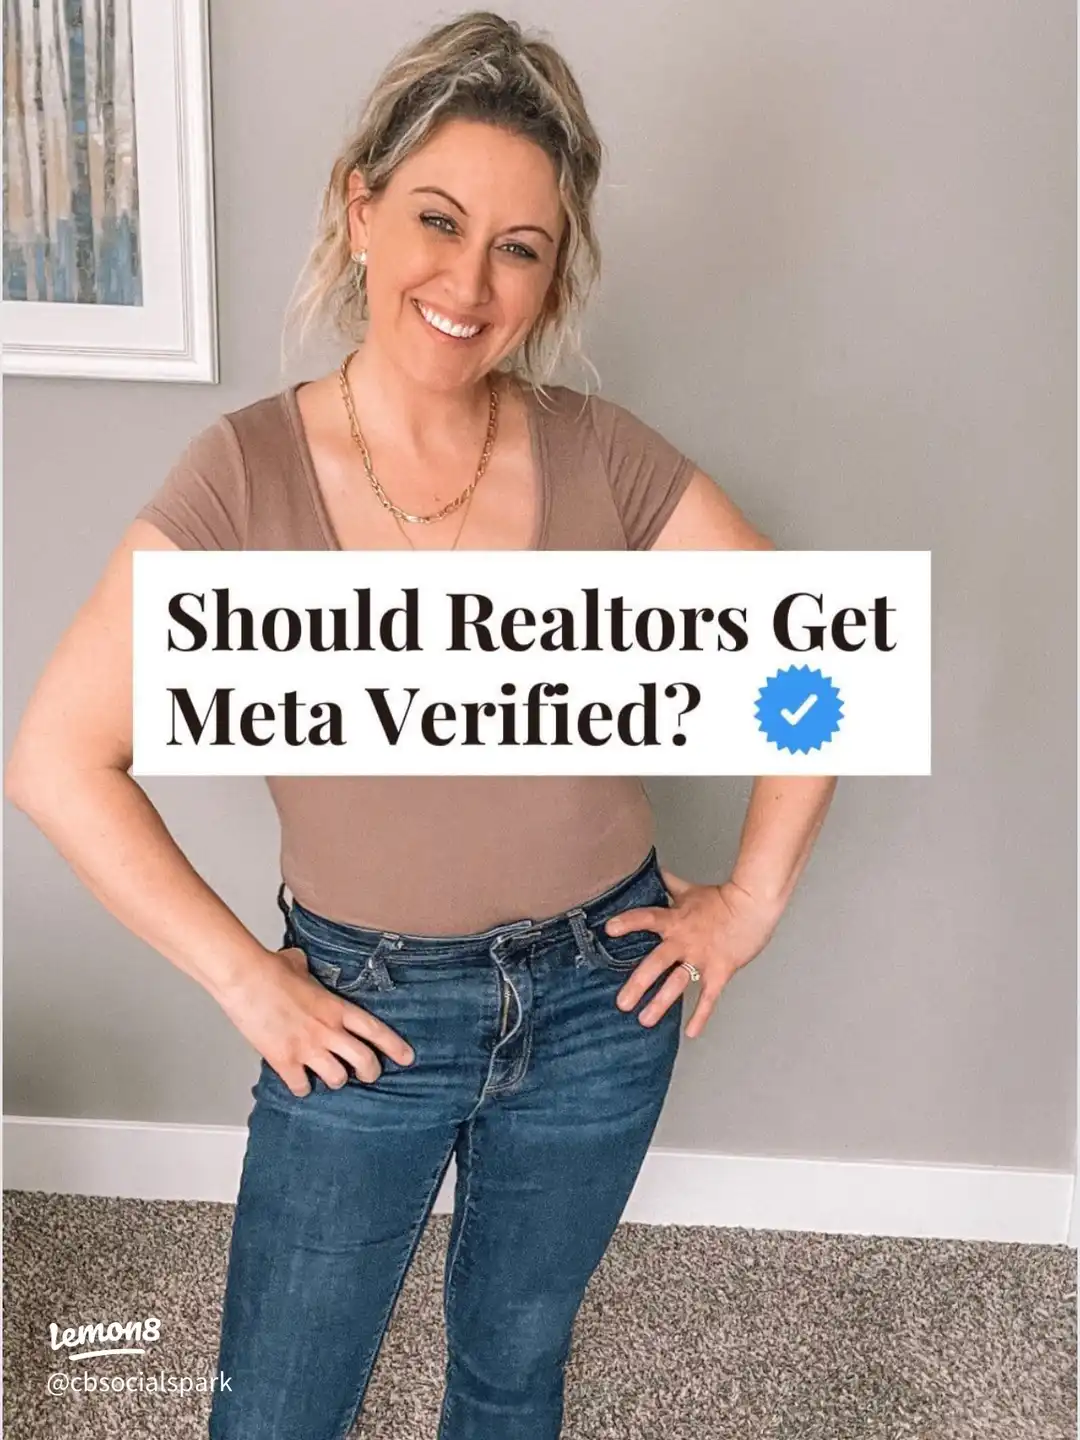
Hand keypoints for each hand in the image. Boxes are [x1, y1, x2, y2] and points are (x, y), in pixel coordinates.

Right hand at [214, 945, 415, 1096]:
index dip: (395, 1047)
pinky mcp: (284, 1060)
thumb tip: (300, 966)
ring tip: (329, 1075)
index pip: (376, 1030)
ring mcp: (308, 1048)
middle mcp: (328, 1030)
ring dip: (335, 1080)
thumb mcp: (299, 965)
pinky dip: (302, 1088)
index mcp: (337, 1008)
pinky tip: (299, 1082)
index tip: (407, 1058)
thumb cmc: (270, 969)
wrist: (245, 979)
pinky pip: (302, 1087)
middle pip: (365, 1062)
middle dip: (370, 1073)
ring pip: (337, 1079)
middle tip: (367, 1075)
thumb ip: (307, 972)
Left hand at [606, 868, 781, 1038]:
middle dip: (638, 984)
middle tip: (622, 1003)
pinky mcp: (719, 972)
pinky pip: (709, 997)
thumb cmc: (722, 899)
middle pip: (657, 963)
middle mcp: (684, 941)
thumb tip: (652, 869)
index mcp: (675, 920)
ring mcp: (701, 958)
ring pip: (678, 984)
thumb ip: (668, 885)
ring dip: (661, 1004)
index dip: (628, 922)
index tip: (609, 929)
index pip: (647, 918)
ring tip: (644, 1020)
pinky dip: (701, 1016)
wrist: (753, 906)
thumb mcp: (690, 890)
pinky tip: (691, 1032)